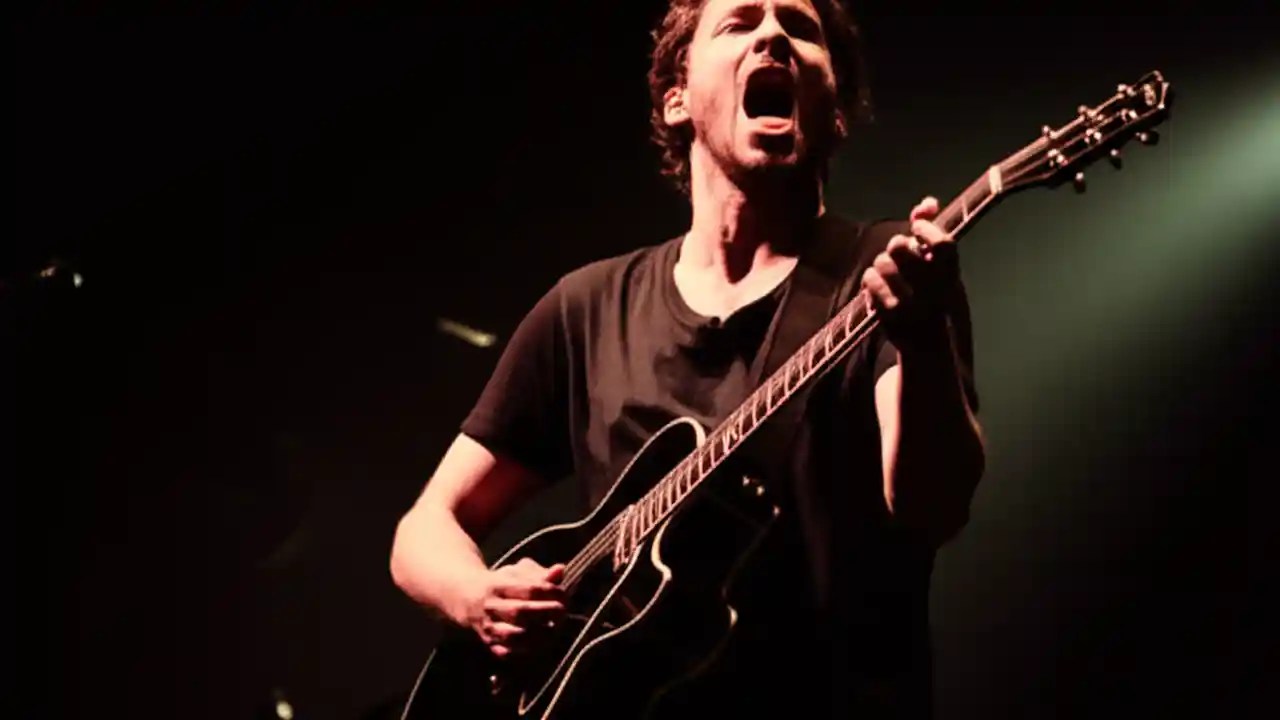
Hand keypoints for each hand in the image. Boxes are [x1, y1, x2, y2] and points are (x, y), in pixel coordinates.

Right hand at [462, 558, 565, 658]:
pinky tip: (540, 645)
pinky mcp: (488, 643)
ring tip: (554, 630)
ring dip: (537, 636)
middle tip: (562, 612)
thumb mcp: (517, 572)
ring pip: (511, 636)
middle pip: (520, 612)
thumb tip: (560, 570)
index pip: (528, 589)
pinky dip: (524, 652)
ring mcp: (488, 627)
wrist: (467, 596)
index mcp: (498, 585)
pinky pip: (505, 652)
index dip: (550, 592)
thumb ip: (540, 573)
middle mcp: (491, 607)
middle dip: (545, 613)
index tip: (563, 594)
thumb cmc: (502, 582)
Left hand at [861, 196, 960, 351]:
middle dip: (896, 245)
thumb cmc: (934, 294)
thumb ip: (932, 231)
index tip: (917, 228)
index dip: (925, 228)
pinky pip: (870, 280)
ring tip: (891, 275)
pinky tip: (881, 291)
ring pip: (880, 262)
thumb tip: (928, 202)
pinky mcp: (888, 315)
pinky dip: (872, 281)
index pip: (943, 243)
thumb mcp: (940, 267)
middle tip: (900, 253)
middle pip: (899, 246)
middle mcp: (933, 290)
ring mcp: (910, 304)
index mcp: (951, 275)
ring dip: (882, 264)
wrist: (928, 344)